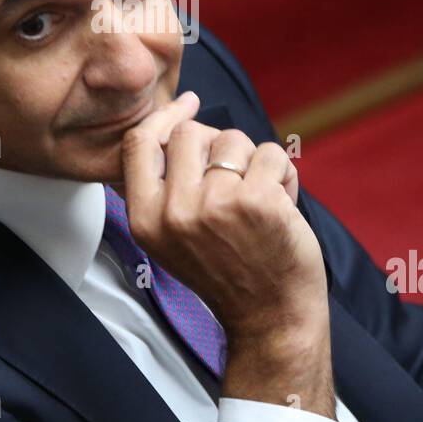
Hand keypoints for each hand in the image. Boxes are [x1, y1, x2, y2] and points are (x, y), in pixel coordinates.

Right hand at [120, 91, 335, 415]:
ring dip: (253, 161)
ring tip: (260, 198)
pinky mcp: (258, 202)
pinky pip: (271, 152)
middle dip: (218, 145)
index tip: (188, 104)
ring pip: (233, 139)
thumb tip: (175, 118)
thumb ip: (163, 186)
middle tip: (235, 179)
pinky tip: (282, 203)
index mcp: (146, 219)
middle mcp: (175, 213)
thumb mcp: (171, 236)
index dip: (165, 116)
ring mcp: (216, 205)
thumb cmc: (227, 269)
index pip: (139, 143)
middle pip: (189, 133)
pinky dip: (283, 173)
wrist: (270, 317)